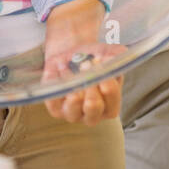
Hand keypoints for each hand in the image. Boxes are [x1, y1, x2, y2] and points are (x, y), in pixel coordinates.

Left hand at [40, 0, 125, 125]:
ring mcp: (72, 114)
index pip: (112, 108)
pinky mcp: (55, 108)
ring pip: (72, 111)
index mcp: (109, 107)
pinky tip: (62, 68)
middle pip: (92, 114)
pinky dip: (58, 82)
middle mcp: (91, 115)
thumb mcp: (108, 54)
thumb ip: (115, 57)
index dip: (110, 93)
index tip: (105, 76)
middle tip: (88, 69)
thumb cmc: (94, 58)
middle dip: (91, 93)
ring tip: (72, 68)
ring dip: (73, 86)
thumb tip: (110, 60)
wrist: (72, 54)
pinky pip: (53, 100)